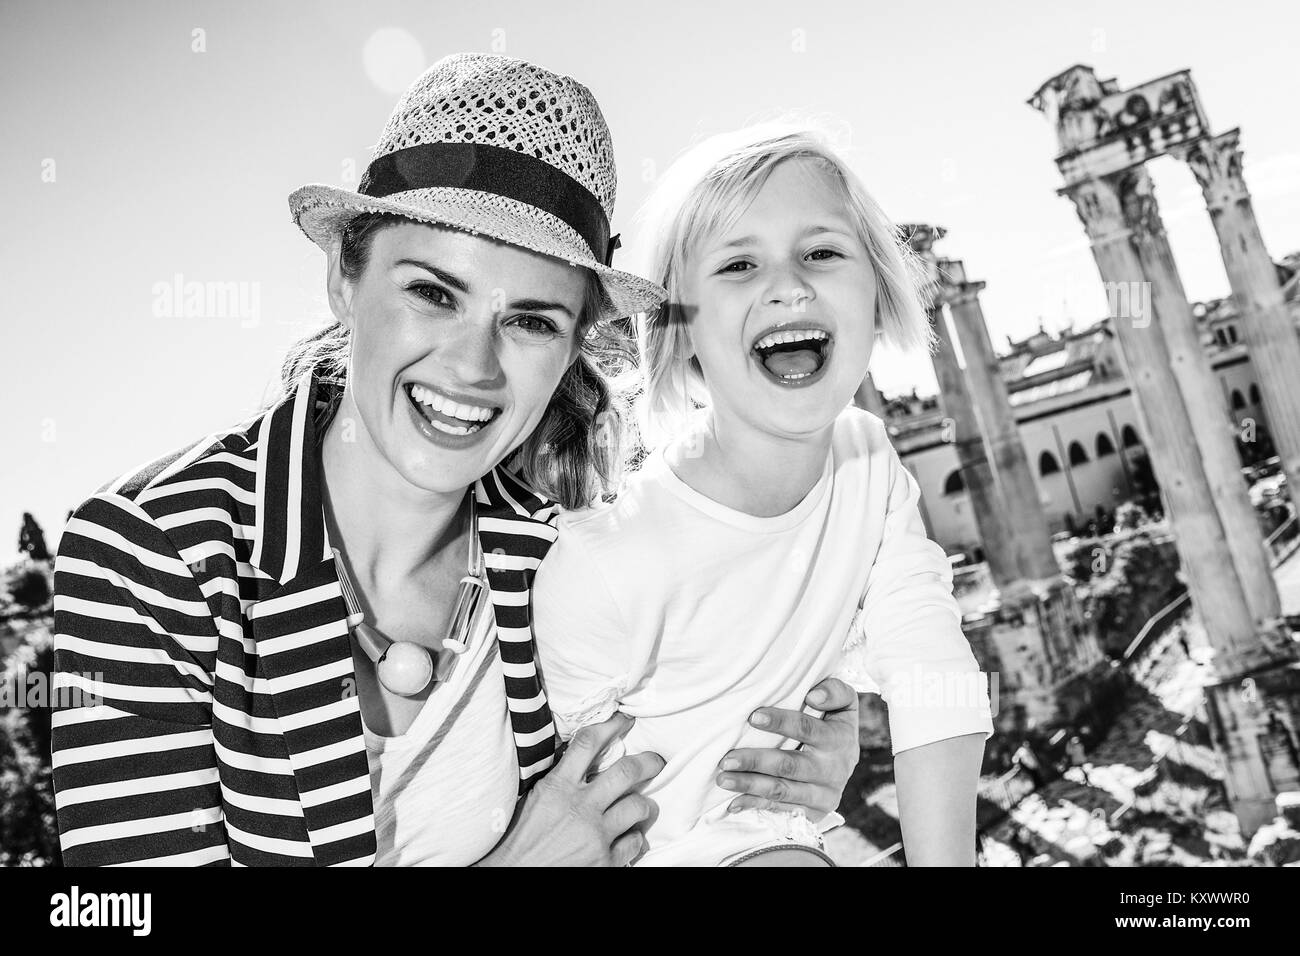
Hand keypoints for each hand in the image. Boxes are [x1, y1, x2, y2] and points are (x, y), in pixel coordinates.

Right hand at [476, 713, 662, 866]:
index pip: (588, 744)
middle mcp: (580, 807)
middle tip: (655, 761)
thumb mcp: (531, 800)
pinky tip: (627, 837)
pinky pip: (634, 842)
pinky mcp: (605, 861)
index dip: (611, 725)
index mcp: (558, 787)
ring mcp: (596, 835)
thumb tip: (580, 761)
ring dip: (643, 805)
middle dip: (648, 762)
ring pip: (637, 807)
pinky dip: (634, 838)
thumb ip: (558, 780)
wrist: (512, 876)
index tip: (624, 719)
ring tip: (640, 806)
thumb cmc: (518, 841)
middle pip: (626, 772)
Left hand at [715, 677, 858, 819]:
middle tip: (727, 759)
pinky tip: (733, 802)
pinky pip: (780, 809)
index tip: (753, 717)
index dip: (780, 722)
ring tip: (723, 779)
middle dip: (755, 762)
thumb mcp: (844, 704)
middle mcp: (833, 769)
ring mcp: (823, 794)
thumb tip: (813, 696)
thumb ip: (835, 692)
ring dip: (750, 785)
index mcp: (839, 740)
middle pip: (789, 765)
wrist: (846, 762)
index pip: (807, 729)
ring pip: (781, 790)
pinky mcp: (814, 812)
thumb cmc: (834, 724)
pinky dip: (755, 805)